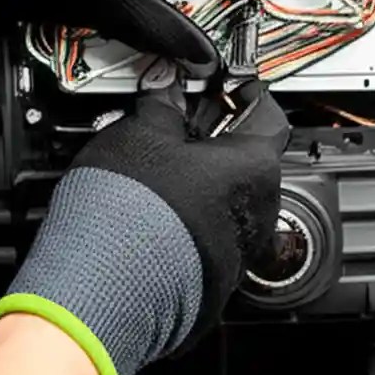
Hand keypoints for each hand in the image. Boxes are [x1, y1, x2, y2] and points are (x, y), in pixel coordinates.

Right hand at [0, 93, 284, 374]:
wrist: (106, 285)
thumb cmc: (130, 212)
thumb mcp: (141, 133)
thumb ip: (163, 107)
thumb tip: (165, 94)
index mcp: (255, 171)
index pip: (268, 117)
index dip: (241, 95)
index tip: (219, 88)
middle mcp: (258, 217)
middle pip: (245, 165)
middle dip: (212, 144)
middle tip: (176, 129)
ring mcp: (235, 256)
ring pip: (223, 206)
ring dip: (196, 187)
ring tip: (152, 174)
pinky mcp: (208, 285)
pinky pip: (201, 242)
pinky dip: (182, 225)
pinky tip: (148, 215)